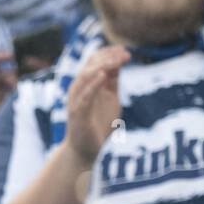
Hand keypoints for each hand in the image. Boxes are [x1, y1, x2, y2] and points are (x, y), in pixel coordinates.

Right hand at [65, 45, 128, 164]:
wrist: (85, 151)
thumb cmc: (97, 127)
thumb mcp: (110, 100)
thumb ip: (113, 83)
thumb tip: (119, 63)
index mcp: (87, 85)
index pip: (94, 61)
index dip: (109, 53)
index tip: (126, 51)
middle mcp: (79, 89)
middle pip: (90, 65)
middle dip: (109, 57)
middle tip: (126, 54)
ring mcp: (77, 100)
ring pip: (86, 76)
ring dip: (102, 66)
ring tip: (117, 60)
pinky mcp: (77, 112)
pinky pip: (85, 95)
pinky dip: (93, 84)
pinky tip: (104, 75)